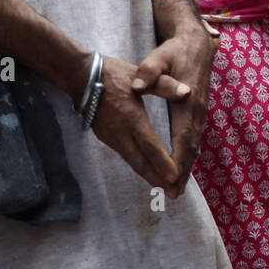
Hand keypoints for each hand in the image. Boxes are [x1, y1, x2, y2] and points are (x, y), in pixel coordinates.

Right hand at [90, 54, 180, 190]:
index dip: (162, 162)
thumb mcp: (140, 74)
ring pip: (133, 162)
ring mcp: (112, 137)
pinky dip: (140, 167)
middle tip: (174, 193)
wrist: (80, 77)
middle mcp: (120, 132)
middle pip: (141, 162)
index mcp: (131, 117)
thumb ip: (165, 85)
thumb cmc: (113, 74)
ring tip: (165, 189)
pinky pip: (127, 156)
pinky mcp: (107, 138)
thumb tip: (187, 92)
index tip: (175, 177)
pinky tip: (149, 173)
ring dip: (149, 176)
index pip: (149, 145)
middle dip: (158, 179)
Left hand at [131, 25, 214, 195]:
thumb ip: (148, 73)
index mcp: (187, 103)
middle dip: (183, 173)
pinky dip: (188, 157)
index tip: (170, 178)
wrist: (197, 45)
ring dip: (186, 169)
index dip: (177, 159)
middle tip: (174, 194)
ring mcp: (200, 114)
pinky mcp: (198, 114)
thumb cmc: (175, 52)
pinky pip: (193, 141)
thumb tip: (138, 86)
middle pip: (190, 149)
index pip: (182, 137)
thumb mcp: (158, 57)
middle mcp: (197, 112)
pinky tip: (182, 169)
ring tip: (177, 189)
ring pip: (194, 147)